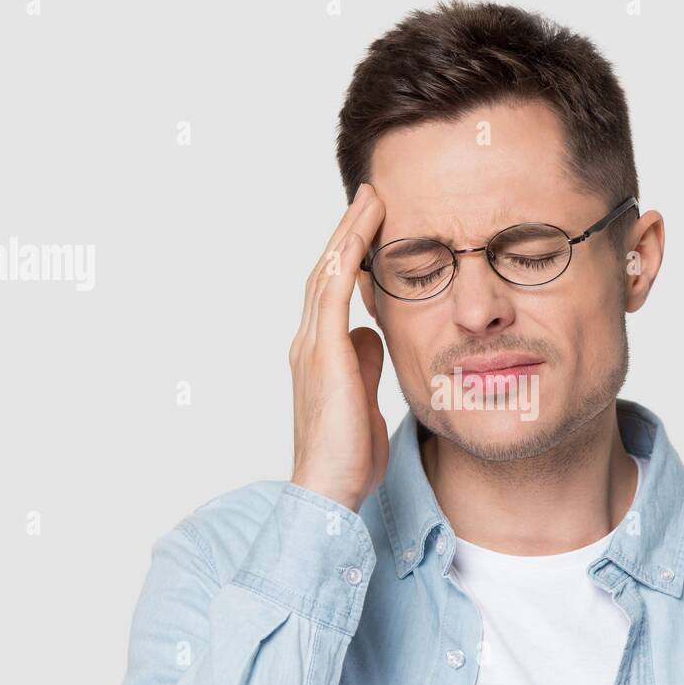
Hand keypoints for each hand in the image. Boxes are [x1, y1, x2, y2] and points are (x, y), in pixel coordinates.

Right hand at [288, 183, 388, 513]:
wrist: (330, 488)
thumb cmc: (348, 454)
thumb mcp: (366, 397)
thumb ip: (366, 362)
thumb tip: (374, 334)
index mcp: (321, 354)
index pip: (334, 292)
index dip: (351, 256)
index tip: (374, 226)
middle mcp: (309, 343)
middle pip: (326, 273)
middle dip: (348, 232)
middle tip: (371, 197)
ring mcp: (312, 347)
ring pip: (326, 274)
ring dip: (348, 234)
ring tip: (370, 201)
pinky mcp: (323, 356)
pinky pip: (331, 294)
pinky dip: (344, 260)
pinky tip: (360, 236)